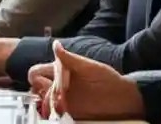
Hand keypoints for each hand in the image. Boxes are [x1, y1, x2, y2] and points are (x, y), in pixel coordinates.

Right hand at [29, 41, 143, 119]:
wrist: (124, 99)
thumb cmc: (108, 79)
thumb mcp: (89, 67)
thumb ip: (70, 58)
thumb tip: (55, 44)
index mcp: (60, 71)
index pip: (37, 72)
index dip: (37, 77)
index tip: (48, 80)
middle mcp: (59, 85)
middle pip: (36, 88)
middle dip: (40, 91)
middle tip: (53, 95)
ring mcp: (64, 100)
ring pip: (42, 102)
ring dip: (45, 104)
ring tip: (57, 105)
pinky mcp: (70, 113)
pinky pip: (54, 115)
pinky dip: (51, 115)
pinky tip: (58, 113)